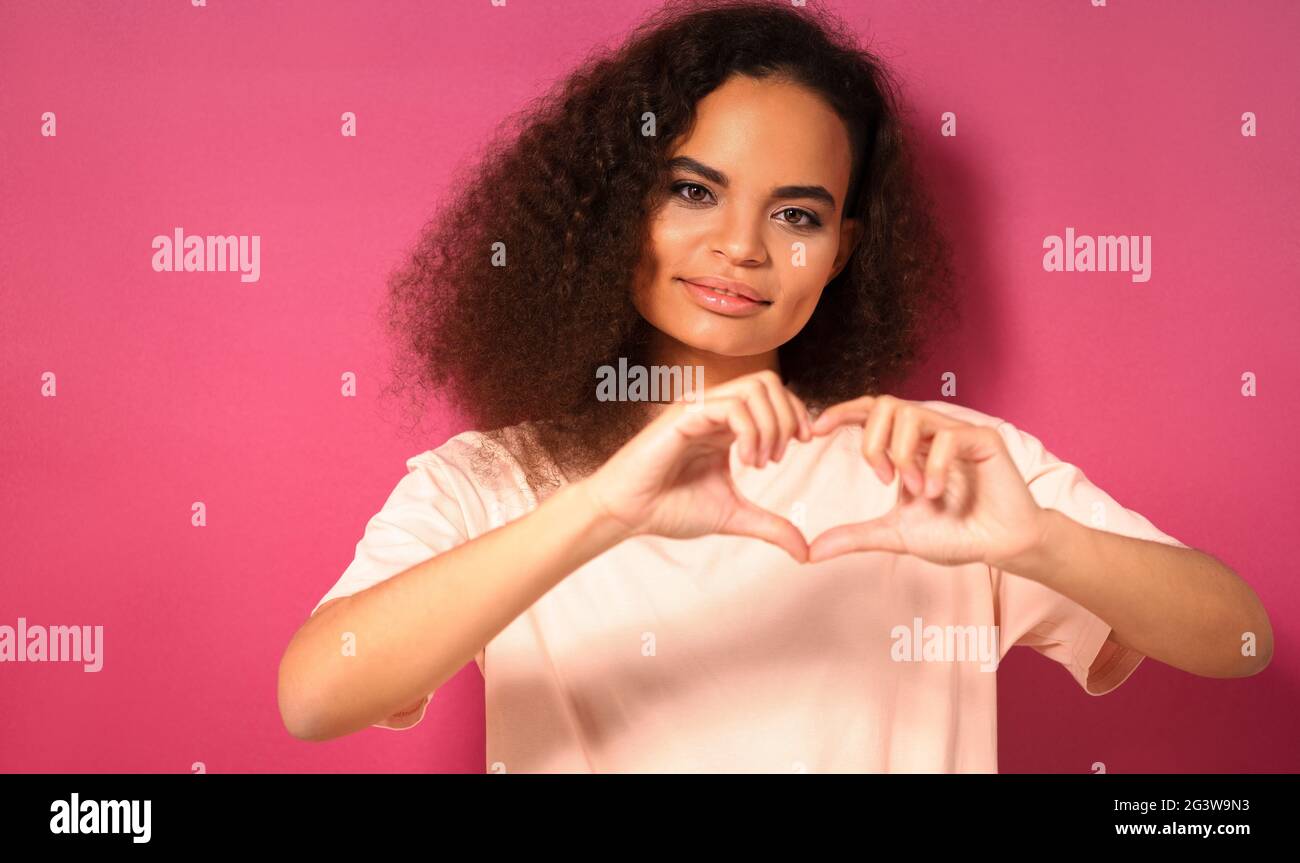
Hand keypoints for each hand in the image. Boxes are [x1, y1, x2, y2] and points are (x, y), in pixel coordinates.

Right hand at [576, 370, 813, 561]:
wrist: (628, 514)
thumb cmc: (670, 509)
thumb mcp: (734, 515)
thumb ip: (771, 526)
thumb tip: (806, 552)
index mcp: (727, 424)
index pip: (774, 396)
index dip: (797, 414)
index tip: (803, 445)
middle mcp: (715, 409)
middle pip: (770, 383)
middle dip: (788, 417)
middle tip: (780, 457)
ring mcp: (700, 408)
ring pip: (755, 388)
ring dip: (770, 425)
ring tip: (760, 463)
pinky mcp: (685, 415)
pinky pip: (732, 407)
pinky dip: (751, 433)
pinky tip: (745, 463)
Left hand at [806, 394, 1048, 567]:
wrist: (1001, 547)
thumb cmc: (955, 534)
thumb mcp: (896, 533)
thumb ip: (854, 536)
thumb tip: (809, 552)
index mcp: (908, 446)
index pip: (870, 413)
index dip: (842, 412)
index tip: (815, 430)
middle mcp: (929, 433)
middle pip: (884, 404)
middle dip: (873, 441)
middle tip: (882, 478)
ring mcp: (956, 432)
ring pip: (911, 414)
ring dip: (903, 455)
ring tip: (916, 491)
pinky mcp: (983, 439)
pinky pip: (946, 436)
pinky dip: (934, 466)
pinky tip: (936, 493)